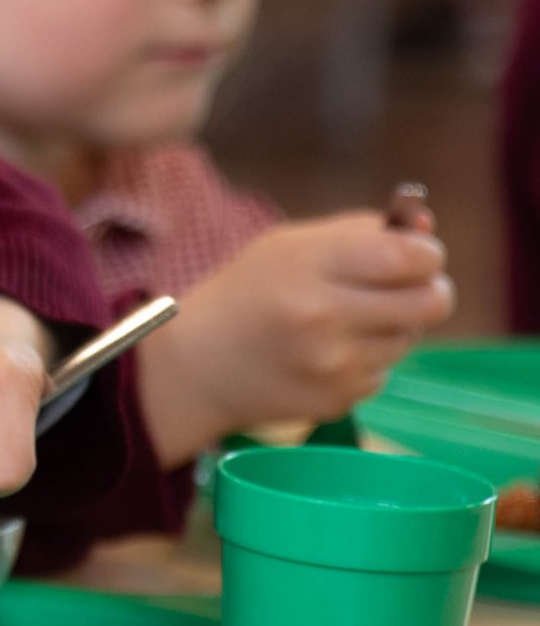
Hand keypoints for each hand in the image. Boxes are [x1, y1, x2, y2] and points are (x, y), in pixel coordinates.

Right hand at [138, 213, 451, 466]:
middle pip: (432, 303)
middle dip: (428, 291)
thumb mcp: (288, 245)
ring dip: (391, 329)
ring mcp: (334, 365)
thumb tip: (424, 226)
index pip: (413, 257)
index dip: (426, 254)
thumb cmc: (245, 293)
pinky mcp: (337, 399)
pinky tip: (324, 356)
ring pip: (408, 340)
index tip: (415, 256)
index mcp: (313, 267)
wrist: (194, 367)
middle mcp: (326, 317)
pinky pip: (381, 373)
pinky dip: (364, 362)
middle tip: (406, 289)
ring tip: (343, 325)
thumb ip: (357, 232)